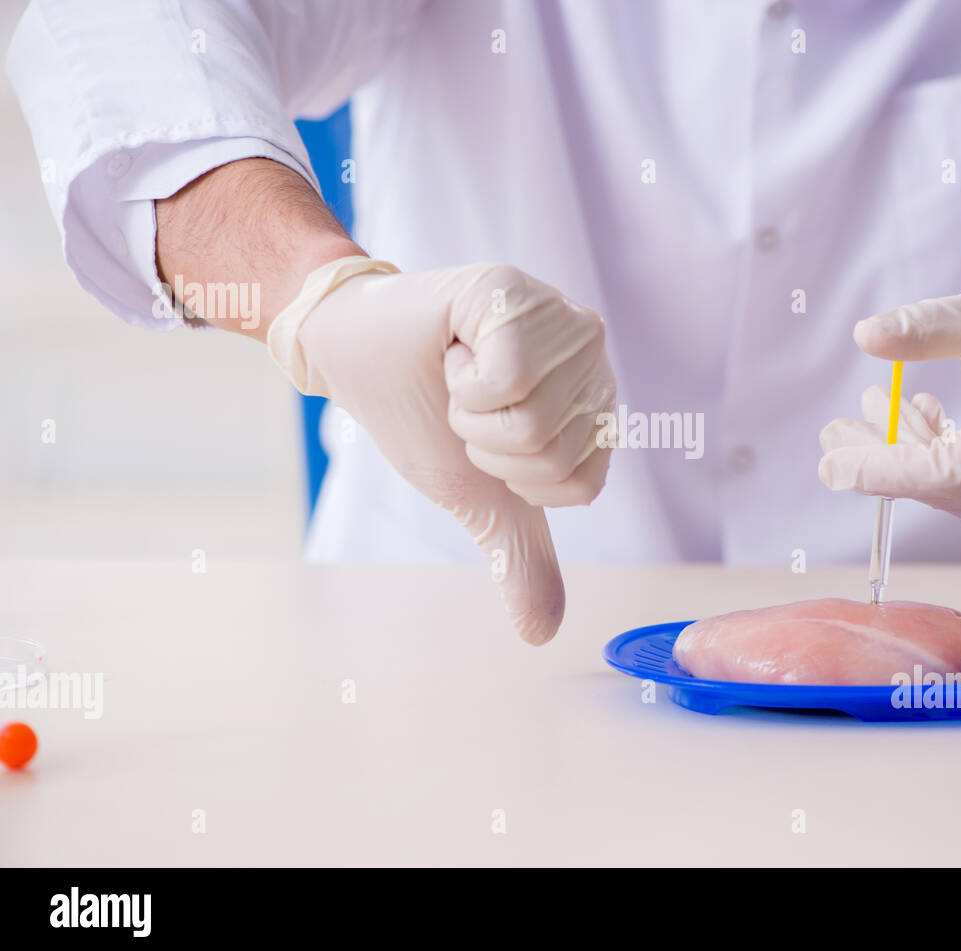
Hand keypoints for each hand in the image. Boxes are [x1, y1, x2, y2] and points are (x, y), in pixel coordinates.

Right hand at [267, 258, 615, 643]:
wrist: (353, 353)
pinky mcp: (519, 291)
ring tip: (459, 372)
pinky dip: (460, 377)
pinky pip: (506, 374)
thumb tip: (544, 634)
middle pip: (552, 451)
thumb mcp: (475, 497)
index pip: (580, 486)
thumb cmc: (419, 414)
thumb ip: (518, 555)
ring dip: (469, 410)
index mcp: (592, 414)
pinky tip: (452, 345)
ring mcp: (561, 323)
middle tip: (464, 401)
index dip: (514, 478)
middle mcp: (593, 367)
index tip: (483, 438)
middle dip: (484, 442)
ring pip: (532, 417)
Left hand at [818, 267, 960, 540]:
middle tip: (834, 429)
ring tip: (878, 408)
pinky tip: (925, 424)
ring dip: (907, 457)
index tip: (830, 464)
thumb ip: (929, 328)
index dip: (885, 468)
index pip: (951, 470)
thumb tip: (865, 336)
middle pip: (944, 487)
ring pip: (951, 495)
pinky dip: (938, 468)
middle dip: (883, 457)